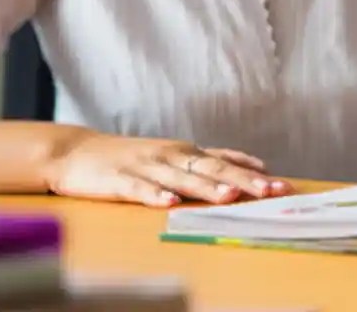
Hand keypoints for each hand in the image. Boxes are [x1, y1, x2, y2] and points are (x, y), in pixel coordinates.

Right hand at [42, 130, 291, 206]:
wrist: (74, 152)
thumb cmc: (130, 157)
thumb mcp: (174, 155)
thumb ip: (209, 160)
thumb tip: (253, 166)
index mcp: (185, 152)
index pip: (225, 161)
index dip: (253, 173)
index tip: (282, 184)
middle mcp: (170, 156)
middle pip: (212, 168)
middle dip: (243, 181)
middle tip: (270, 191)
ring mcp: (145, 167)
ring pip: (181, 178)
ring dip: (206, 187)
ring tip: (230, 196)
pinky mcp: (119, 180)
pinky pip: (140, 190)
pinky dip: (156, 196)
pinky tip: (170, 204)